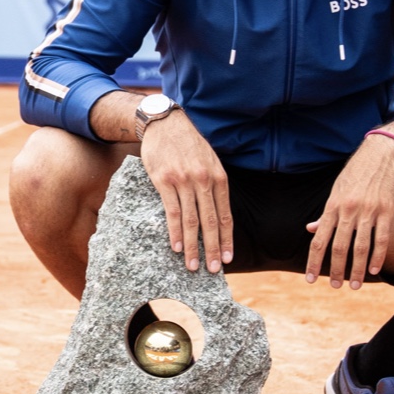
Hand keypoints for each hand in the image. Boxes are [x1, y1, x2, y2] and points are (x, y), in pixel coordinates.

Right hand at [139, 109, 232, 272]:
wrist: (165, 123)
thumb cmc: (188, 144)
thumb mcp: (210, 160)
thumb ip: (214, 184)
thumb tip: (217, 212)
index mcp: (218, 177)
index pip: (226, 215)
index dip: (227, 239)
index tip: (228, 258)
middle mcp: (204, 180)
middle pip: (211, 222)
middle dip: (213, 249)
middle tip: (213, 270)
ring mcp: (184, 181)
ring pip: (192, 220)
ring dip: (193, 246)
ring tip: (193, 265)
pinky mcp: (164, 181)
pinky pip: (172, 211)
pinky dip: (175, 232)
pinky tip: (176, 246)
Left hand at [306, 133, 393, 288]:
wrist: (382, 153)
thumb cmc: (356, 173)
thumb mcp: (336, 190)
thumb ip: (326, 214)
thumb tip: (311, 230)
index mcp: (333, 206)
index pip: (319, 240)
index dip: (313, 261)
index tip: (310, 279)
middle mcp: (348, 210)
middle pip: (340, 247)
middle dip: (336, 270)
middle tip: (336, 286)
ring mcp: (368, 210)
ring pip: (361, 247)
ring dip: (356, 270)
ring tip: (353, 285)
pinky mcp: (387, 210)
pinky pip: (382, 238)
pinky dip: (378, 257)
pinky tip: (374, 270)